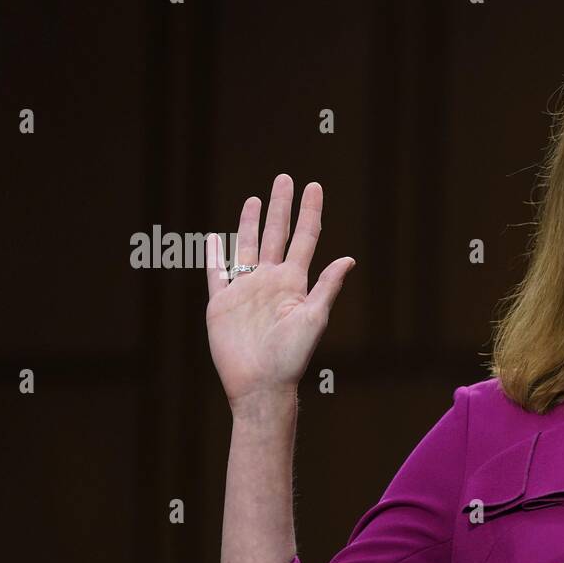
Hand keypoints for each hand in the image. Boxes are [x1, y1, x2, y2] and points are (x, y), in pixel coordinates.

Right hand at [205, 174, 355, 412]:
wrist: (261, 384)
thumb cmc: (291, 357)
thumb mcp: (314, 319)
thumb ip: (327, 287)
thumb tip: (349, 259)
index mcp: (294, 283)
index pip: (304, 238)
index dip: (310, 212)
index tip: (314, 187)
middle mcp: (270, 282)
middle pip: (276, 234)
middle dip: (281, 207)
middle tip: (285, 178)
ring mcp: (245, 290)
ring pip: (247, 247)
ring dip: (251, 223)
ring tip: (255, 199)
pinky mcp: (222, 303)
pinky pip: (217, 273)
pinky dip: (215, 255)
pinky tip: (215, 238)